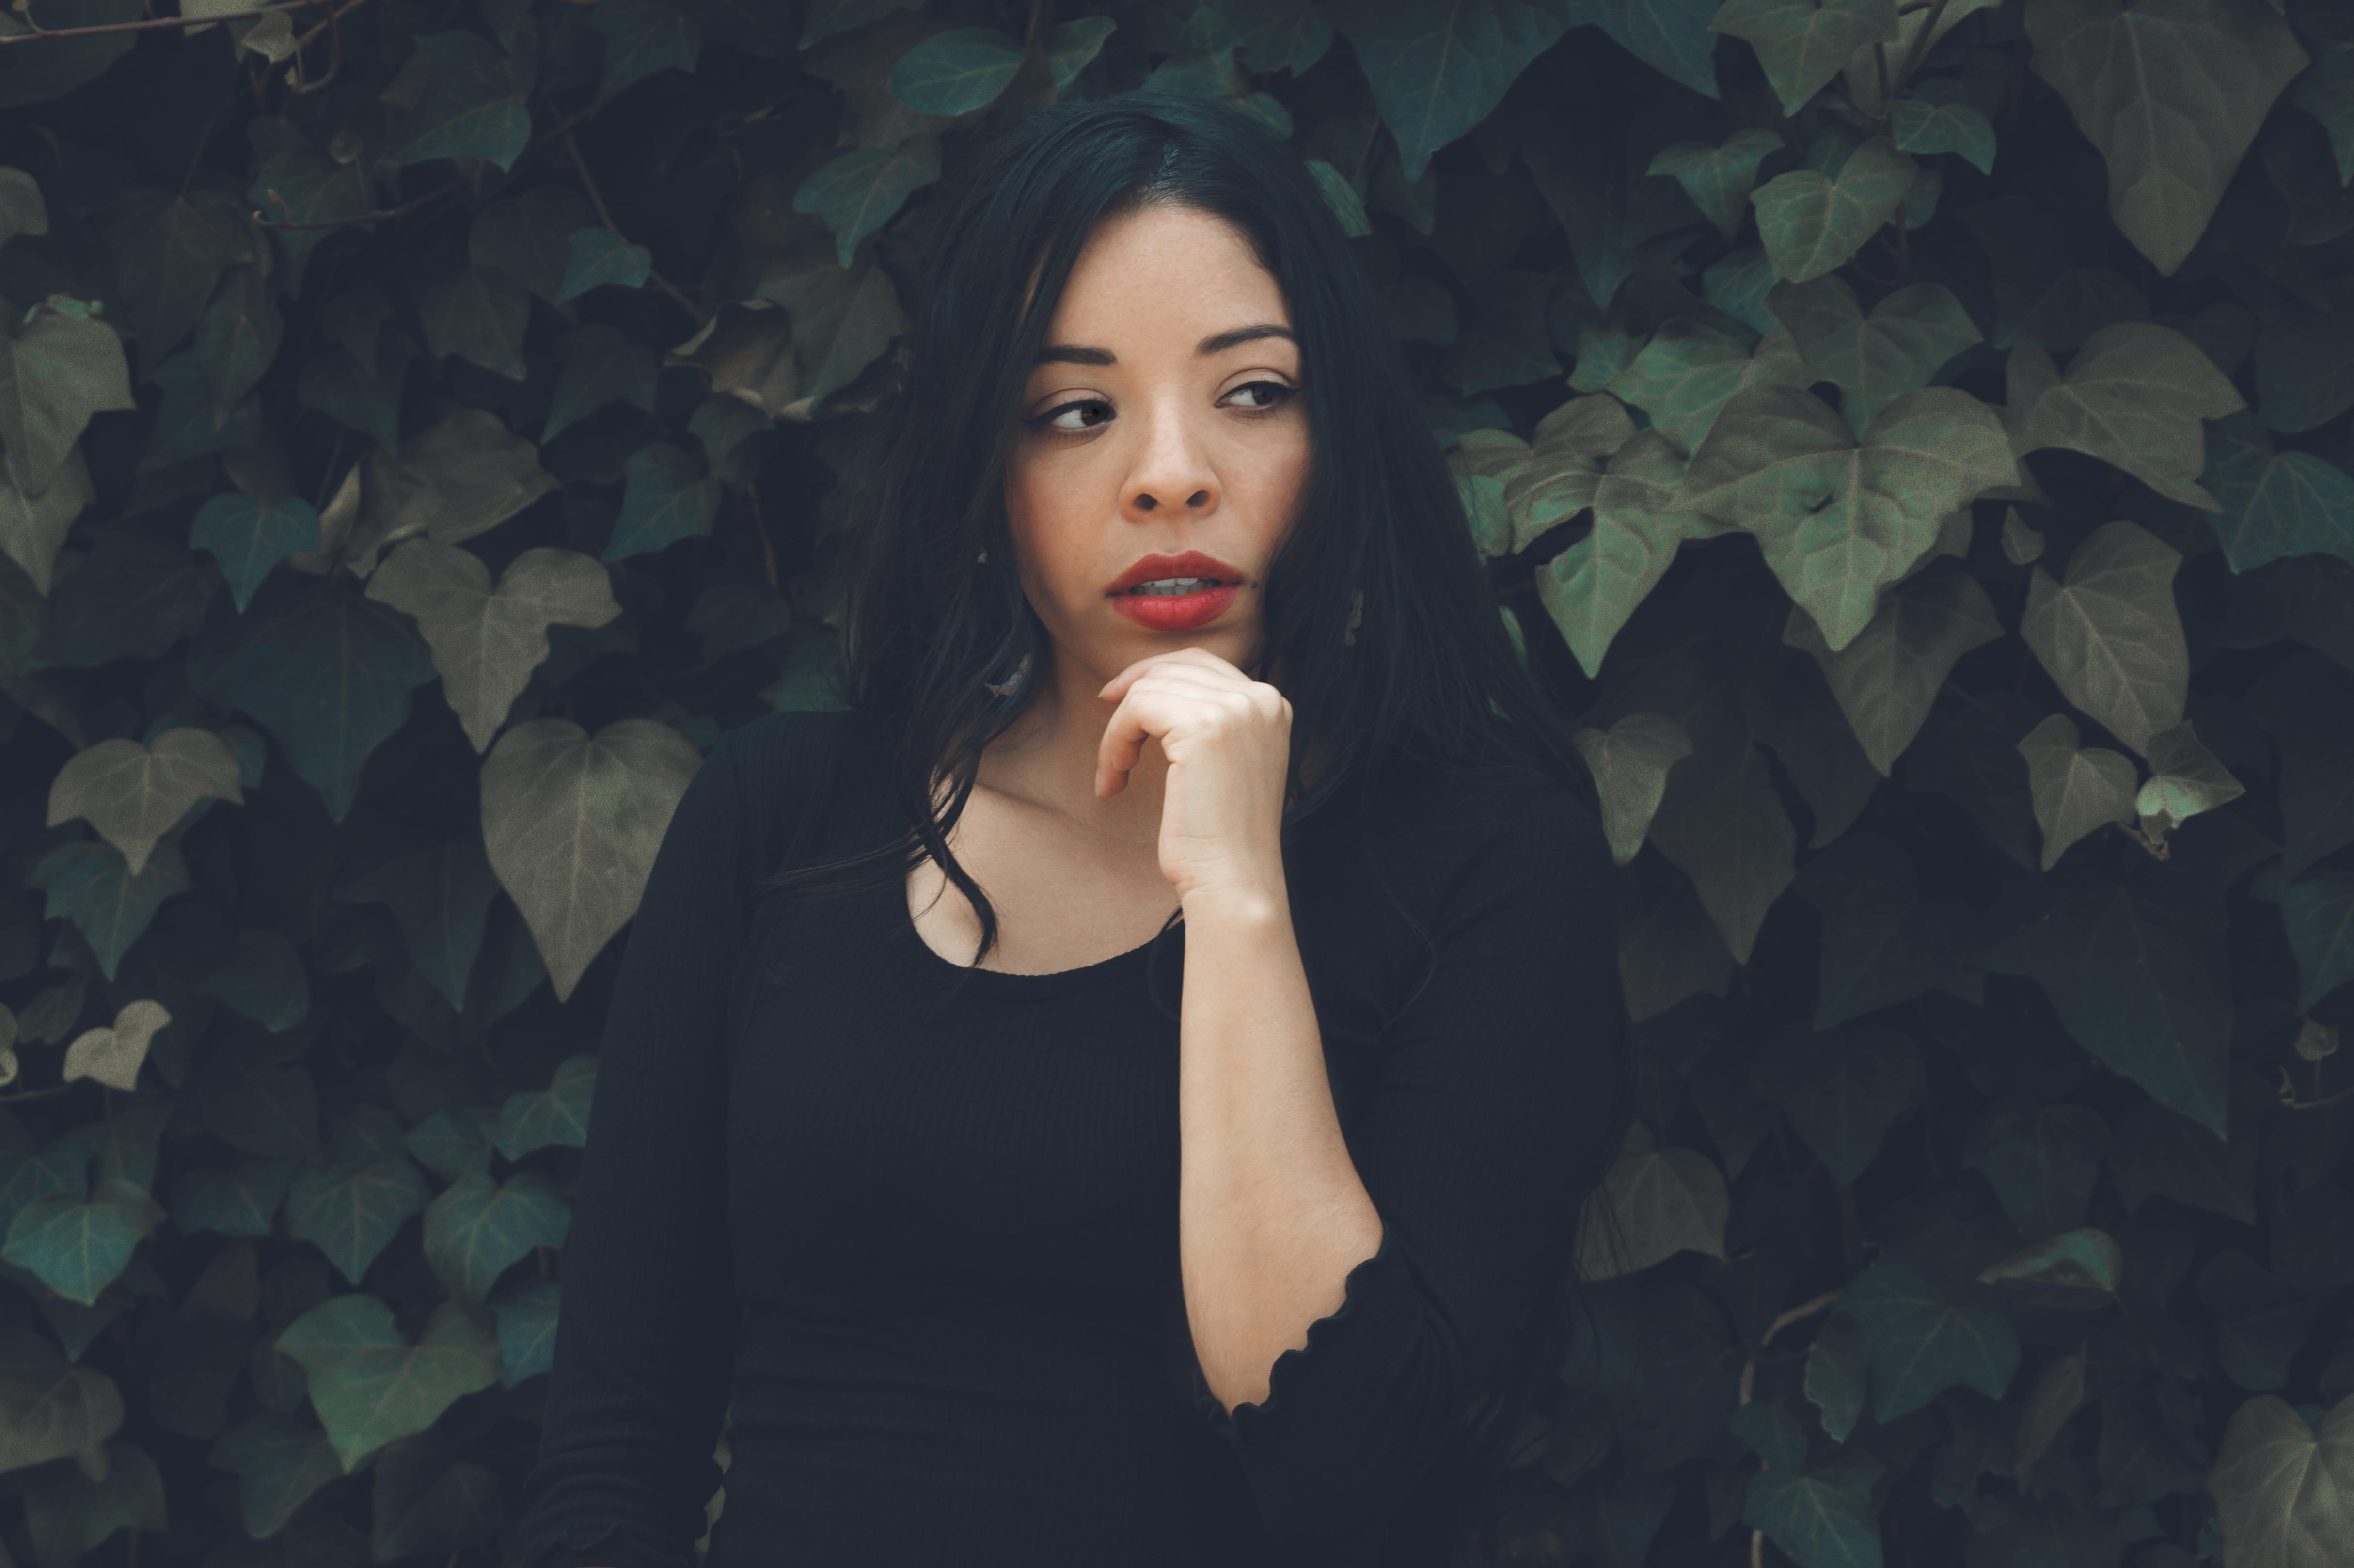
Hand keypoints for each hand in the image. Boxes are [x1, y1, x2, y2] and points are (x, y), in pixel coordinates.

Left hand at [1095, 647, 1292, 901]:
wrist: (1234, 880)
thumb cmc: (1222, 835)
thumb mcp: (1226, 762)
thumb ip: (1208, 721)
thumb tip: (1151, 689)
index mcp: (1272, 704)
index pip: (1200, 662)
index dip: (1151, 675)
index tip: (1117, 700)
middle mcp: (1260, 698)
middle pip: (1173, 667)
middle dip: (1131, 697)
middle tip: (1110, 741)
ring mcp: (1235, 709)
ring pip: (1149, 688)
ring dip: (1119, 731)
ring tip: (1116, 773)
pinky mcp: (1203, 727)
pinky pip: (1136, 709)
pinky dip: (1115, 741)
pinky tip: (1116, 778)